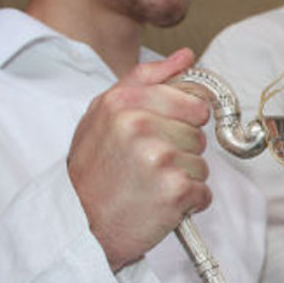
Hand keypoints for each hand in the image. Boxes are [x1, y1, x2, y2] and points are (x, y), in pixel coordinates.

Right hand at [68, 49, 211, 271]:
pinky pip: (203, 192)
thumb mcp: (104, 114)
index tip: (165, 135)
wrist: (80, 225)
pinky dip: (187, 203)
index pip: (192, 101)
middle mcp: (141, 126)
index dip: (184, 122)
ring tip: (149, 185)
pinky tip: (158, 204)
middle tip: (148, 165)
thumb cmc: (94, 170)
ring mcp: (160, 158)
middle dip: (181, 150)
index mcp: (124, 103)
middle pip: (199, 133)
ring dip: (183, 177)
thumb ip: (145, 79)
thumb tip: (186, 57)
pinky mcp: (175, 191)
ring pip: (202, 163)